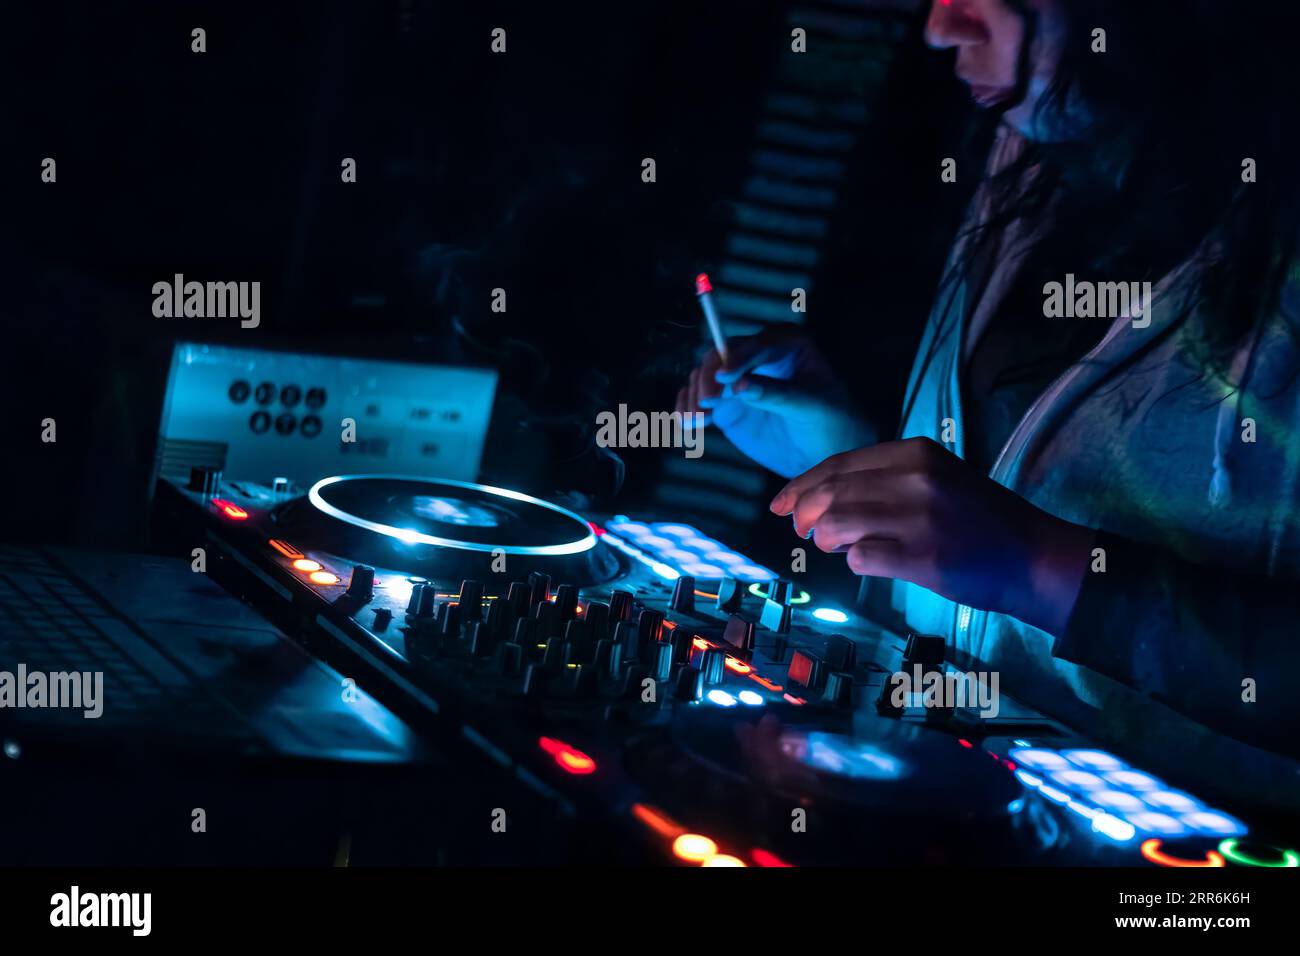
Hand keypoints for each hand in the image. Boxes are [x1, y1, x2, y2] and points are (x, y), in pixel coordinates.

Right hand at [674, 330, 872, 477]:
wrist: (825, 451)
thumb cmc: (828, 420)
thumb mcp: (808, 407)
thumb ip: (775, 394)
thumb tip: (740, 385)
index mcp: (786, 343)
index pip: (754, 345)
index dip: (737, 359)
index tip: (725, 379)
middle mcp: (757, 355)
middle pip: (720, 356)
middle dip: (710, 379)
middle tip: (706, 405)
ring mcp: (738, 378)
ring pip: (704, 375)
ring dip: (695, 395)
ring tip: (696, 420)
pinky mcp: (725, 402)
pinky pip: (698, 397)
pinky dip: (687, 407)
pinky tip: (686, 422)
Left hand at [769, 438, 1094, 635]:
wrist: (1032, 555)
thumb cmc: (976, 520)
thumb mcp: (934, 478)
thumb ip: (881, 481)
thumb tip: (815, 500)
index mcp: (916, 452)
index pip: (839, 464)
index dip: (801, 485)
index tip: (780, 503)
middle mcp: (916, 478)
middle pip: (831, 493)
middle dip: (805, 515)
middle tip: (802, 531)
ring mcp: (920, 517)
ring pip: (837, 523)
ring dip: (826, 540)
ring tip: (839, 546)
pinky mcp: (923, 556)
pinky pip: (861, 558)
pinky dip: (854, 562)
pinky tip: (869, 561)